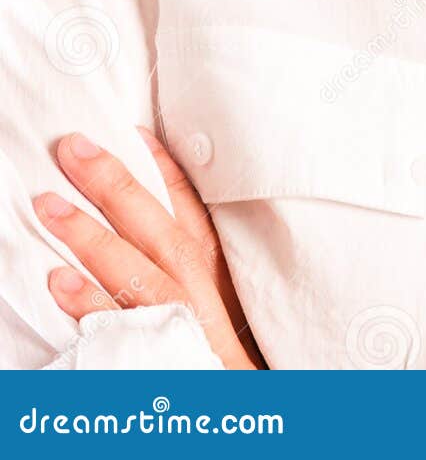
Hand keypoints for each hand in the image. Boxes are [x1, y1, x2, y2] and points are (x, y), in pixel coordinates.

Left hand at [32, 126, 265, 368]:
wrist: (254, 417)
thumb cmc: (231, 361)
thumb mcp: (230, 306)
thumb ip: (203, 266)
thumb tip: (158, 224)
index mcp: (222, 273)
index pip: (191, 209)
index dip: (163, 168)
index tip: (132, 132)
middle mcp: (204, 293)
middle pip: (157, 228)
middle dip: (114, 185)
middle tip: (72, 148)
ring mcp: (183, 327)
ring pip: (135, 271)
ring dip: (91, 235)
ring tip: (48, 206)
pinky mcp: (163, 363)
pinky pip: (123, 331)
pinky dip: (92, 307)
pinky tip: (59, 283)